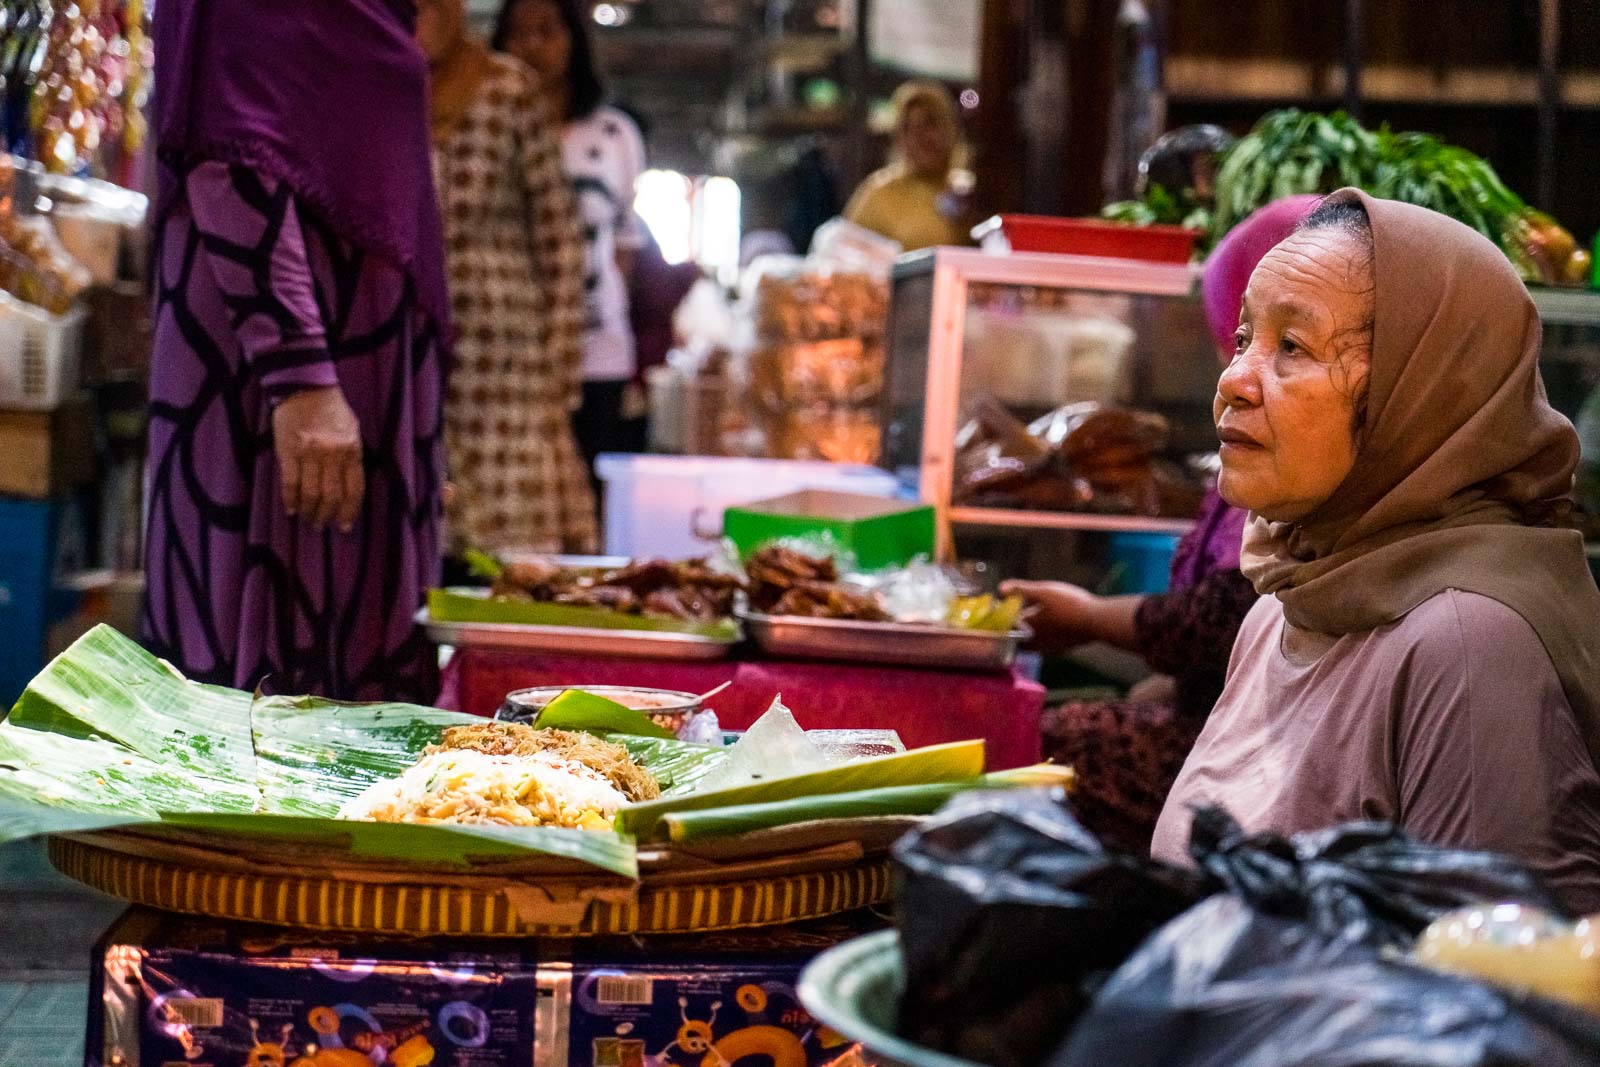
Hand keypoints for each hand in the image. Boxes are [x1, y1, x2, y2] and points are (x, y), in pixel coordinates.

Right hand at [272, 386, 364, 531]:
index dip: (349, 511)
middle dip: (327, 516)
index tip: (345, 526)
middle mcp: (332, 454)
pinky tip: (291, 509)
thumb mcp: (353, 431)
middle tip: (321, 526)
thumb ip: (352, 457)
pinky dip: (290, 499)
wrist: (306, 386)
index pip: (354, 490)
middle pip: (331, 496)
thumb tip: (349, 487)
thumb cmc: (332, 409)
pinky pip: (290, 482)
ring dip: (309, 511)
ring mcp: (309, 453)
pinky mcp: (288, 450)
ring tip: (307, 520)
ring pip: (311, 493)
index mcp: (352, 450)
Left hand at [1000, 580, 1103, 652]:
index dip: (1005, 618)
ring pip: (1034, 643)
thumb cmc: (1069, 604)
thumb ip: (1021, 589)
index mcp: (1029, 627)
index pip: (1009, 627)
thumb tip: (1000, 588)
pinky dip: (1046, 637)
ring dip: (1032, 634)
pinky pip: (1049, 645)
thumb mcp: (1043, 591)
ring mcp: (1052, 648)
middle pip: (1019, 640)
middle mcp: (1038, 642)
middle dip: (1016, 631)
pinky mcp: (1065, 649)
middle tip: (1016, 618)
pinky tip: (1054, 628)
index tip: (1003, 609)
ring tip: (1036, 621)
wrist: (1098, 622)